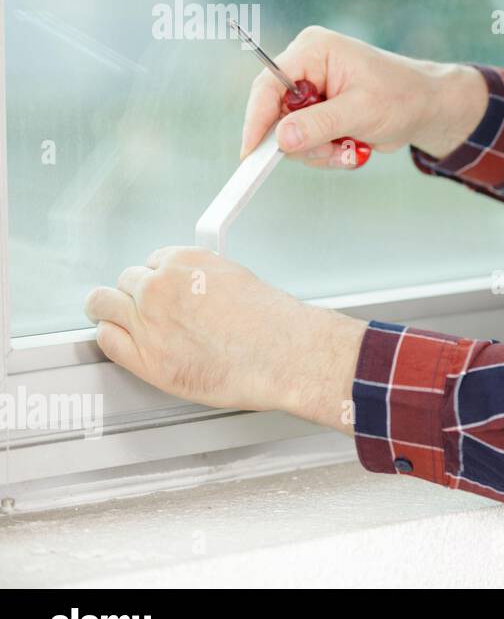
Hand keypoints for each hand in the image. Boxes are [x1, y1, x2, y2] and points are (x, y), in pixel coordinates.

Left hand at [83, 246, 366, 431]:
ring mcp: (149, 321)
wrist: (285, 354)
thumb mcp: (238, 279)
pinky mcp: (148, 358)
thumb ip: (205, 280)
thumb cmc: (273, 323)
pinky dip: (111, 336)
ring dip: (111, 310)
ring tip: (116, 319)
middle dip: (135, 293)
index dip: (159, 279)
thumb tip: (194, 291)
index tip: (164, 291)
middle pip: (126, 280)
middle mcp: (161, 286)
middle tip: (145, 308)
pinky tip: (120, 339)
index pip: (154, 262)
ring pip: (103, 304)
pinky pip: (107, 339)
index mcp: (186, 260)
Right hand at [239, 25, 487, 166]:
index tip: (250, 152)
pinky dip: (327, 153)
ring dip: (319, 151)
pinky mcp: (318, 112)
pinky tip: (352, 147)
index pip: (268, 85)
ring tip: (351, 148)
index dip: (257, 120)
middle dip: (303, 142)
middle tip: (334, 152)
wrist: (428, 107)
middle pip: (276, 115)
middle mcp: (307, 66)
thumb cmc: (403, 97)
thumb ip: (320, 124)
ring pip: (290, 135)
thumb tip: (282, 139)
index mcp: (314, 50)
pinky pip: (306, 142)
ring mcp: (311, 91)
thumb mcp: (362, 111)